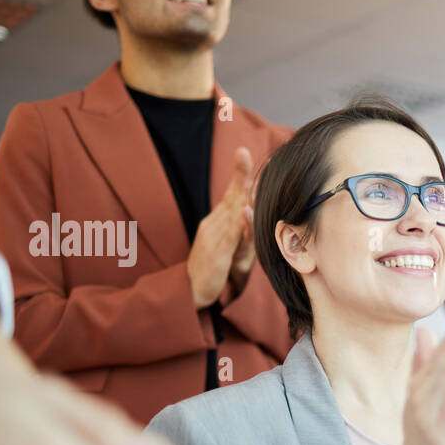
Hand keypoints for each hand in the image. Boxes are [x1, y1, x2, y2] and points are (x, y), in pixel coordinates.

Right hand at [187, 146, 252, 307]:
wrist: (192, 292)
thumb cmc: (216, 269)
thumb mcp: (232, 247)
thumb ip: (243, 231)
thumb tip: (253, 213)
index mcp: (218, 221)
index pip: (231, 194)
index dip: (238, 174)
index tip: (243, 152)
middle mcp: (214, 225)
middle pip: (230, 198)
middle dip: (239, 176)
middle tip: (243, 153)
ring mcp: (213, 240)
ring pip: (231, 215)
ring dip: (241, 196)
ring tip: (249, 177)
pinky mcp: (216, 256)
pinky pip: (229, 239)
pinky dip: (237, 226)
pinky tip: (244, 214)